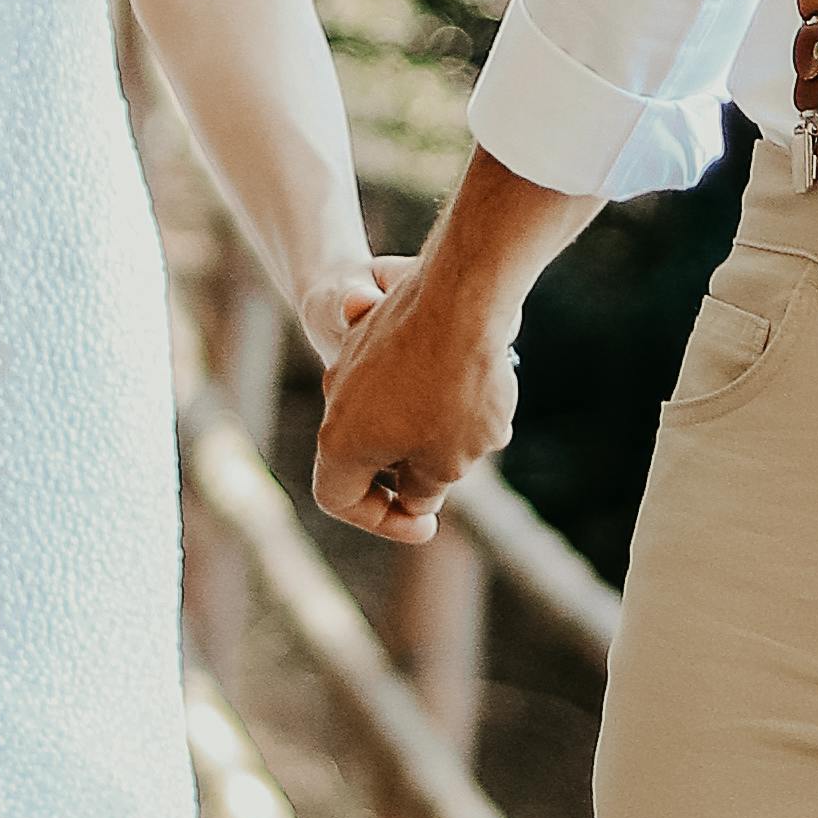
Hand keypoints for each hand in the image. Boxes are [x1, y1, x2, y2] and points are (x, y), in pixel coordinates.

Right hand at [313, 253, 516, 544]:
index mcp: (341, 442)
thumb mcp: (448, 462)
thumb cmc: (458, 388)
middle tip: (456, 474)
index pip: (338, 498)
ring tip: (480, 427)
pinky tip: (478, 385)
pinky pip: (400, 376)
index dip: (382, 521)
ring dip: (428, 430)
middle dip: (410, 473)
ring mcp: (356, 360)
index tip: (428, 523)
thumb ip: (424, 491)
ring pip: (386, 414)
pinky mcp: (380, 329)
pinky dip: (432, 392)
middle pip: (363, 455)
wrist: (466, 294)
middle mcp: (337, 399)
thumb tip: (416, 496)